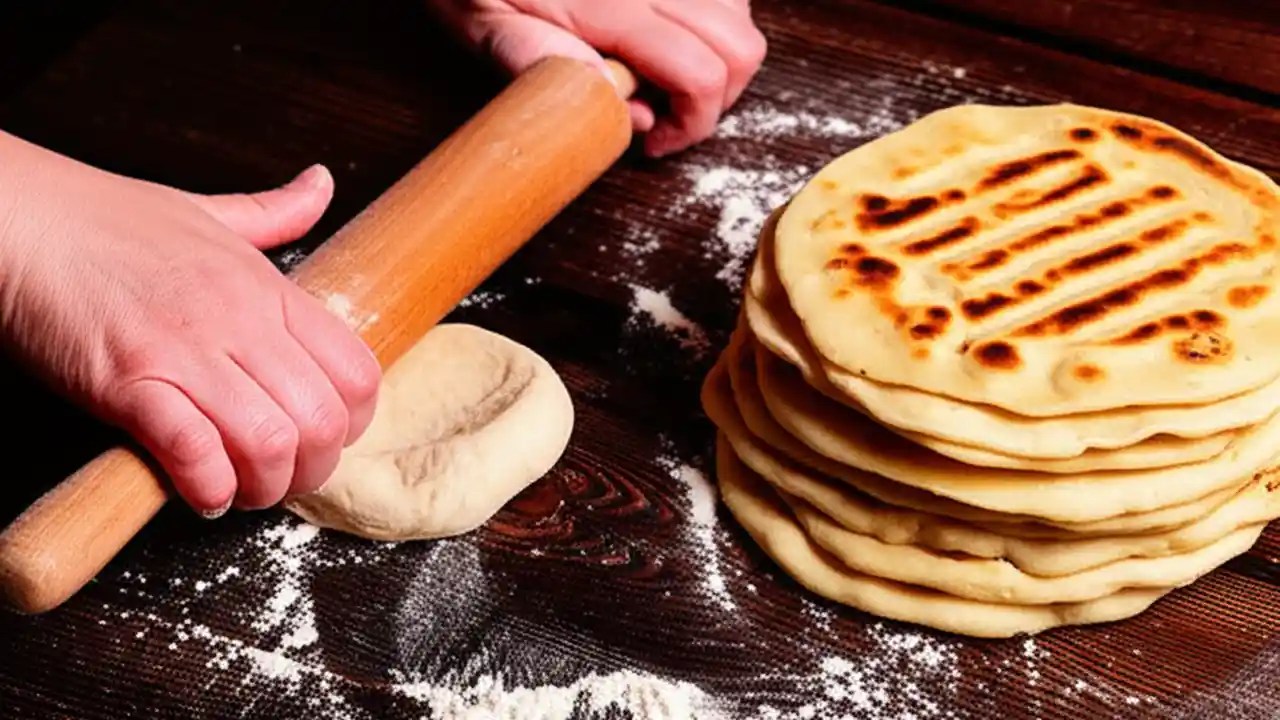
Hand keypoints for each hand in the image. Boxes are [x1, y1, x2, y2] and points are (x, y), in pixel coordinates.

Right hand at [0, 132, 380, 516]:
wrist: (20, 219)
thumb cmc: (106, 220)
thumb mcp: (208, 212)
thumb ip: (274, 213)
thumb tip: (321, 184)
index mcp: (266, 288)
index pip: (357, 371)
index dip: (355, 422)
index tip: (327, 437)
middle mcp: (238, 320)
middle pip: (323, 420)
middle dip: (313, 469)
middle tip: (283, 477)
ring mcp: (184, 350)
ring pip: (270, 442)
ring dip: (263, 485)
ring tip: (240, 489)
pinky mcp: (126, 380)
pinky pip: (193, 451)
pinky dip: (206, 486)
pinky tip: (199, 492)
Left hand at [428, 0, 767, 156]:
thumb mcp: (481, 24)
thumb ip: (540, 60)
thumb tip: (615, 105)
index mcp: (609, 4)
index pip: (701, 75)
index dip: (690, 126)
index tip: (652, 140)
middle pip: (740, 47)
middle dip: (714, 98)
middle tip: (664, 115)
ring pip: (740, 14)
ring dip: (717, 55)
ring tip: (661, 70)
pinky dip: (711, 17)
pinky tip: (664, 32)